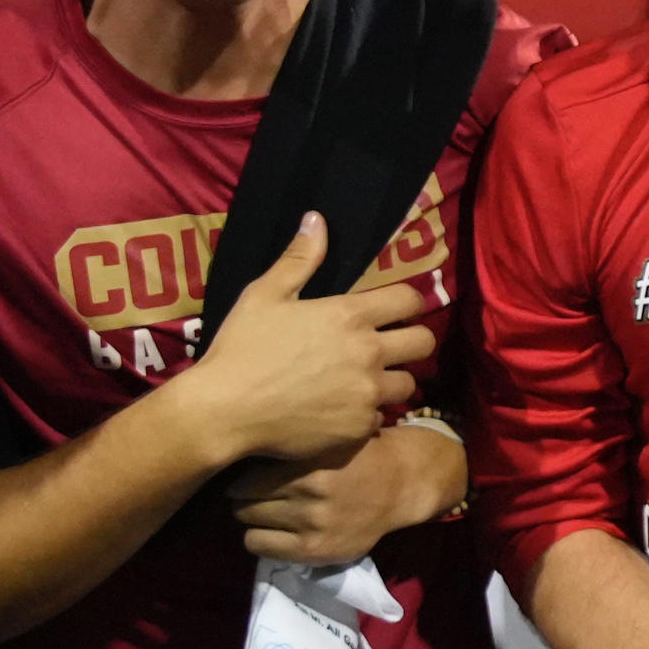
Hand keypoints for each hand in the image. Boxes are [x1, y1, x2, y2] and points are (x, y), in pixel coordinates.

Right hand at [175, 214, 436, 473]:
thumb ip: (298, 259)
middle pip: (424, 342)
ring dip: (392, 380)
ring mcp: (367, 394)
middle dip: (412, 340)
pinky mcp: (358, 429)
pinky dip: (366, 414)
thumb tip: (316, 219)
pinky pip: (380, 419)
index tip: (397, 309)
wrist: (224, 411)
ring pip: (408, 384)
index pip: (410, 299)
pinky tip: (343, 410)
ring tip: (367, 381)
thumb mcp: (264, 295)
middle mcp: (368, 353)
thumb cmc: (241, 347)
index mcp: (350, 315)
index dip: (408, 302)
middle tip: (391, 346)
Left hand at [229, 421, 464, 564]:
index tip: (248, 477)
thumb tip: (239, 454)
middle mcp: (309, 490)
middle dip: (245, 497)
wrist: (400, 484)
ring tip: (267, 514)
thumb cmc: (356, 455)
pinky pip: (259, 546)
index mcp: (308, 460)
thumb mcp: (325, 440)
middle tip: (256, 496)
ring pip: (248, 522)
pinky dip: (260, 539)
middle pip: (243, 499)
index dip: (243, 476)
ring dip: (253, 518)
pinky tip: (274, 532)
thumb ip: (289, 446)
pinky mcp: (314, 549)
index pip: (245, 476)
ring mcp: (312, 523)